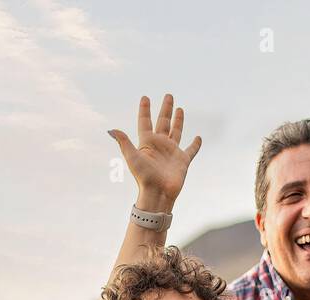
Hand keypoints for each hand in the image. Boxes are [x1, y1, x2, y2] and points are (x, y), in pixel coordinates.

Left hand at [109, 93, 201, 212]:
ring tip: (179, 108)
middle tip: (168, 95)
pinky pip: (191, 150)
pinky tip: (198, 137)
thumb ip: (124, 142)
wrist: (157, 193)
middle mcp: (159, 145)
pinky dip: (195, 144)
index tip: (145, 97)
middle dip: (165, 109)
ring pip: (176, 131)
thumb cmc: (143, 177)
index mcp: (147, 142)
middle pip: (163, 122)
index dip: (145, 110)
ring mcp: (172, 152)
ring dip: (178, 120)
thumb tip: (111, 130)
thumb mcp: (132, 157)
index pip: (145, 122)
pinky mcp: (183, 160)